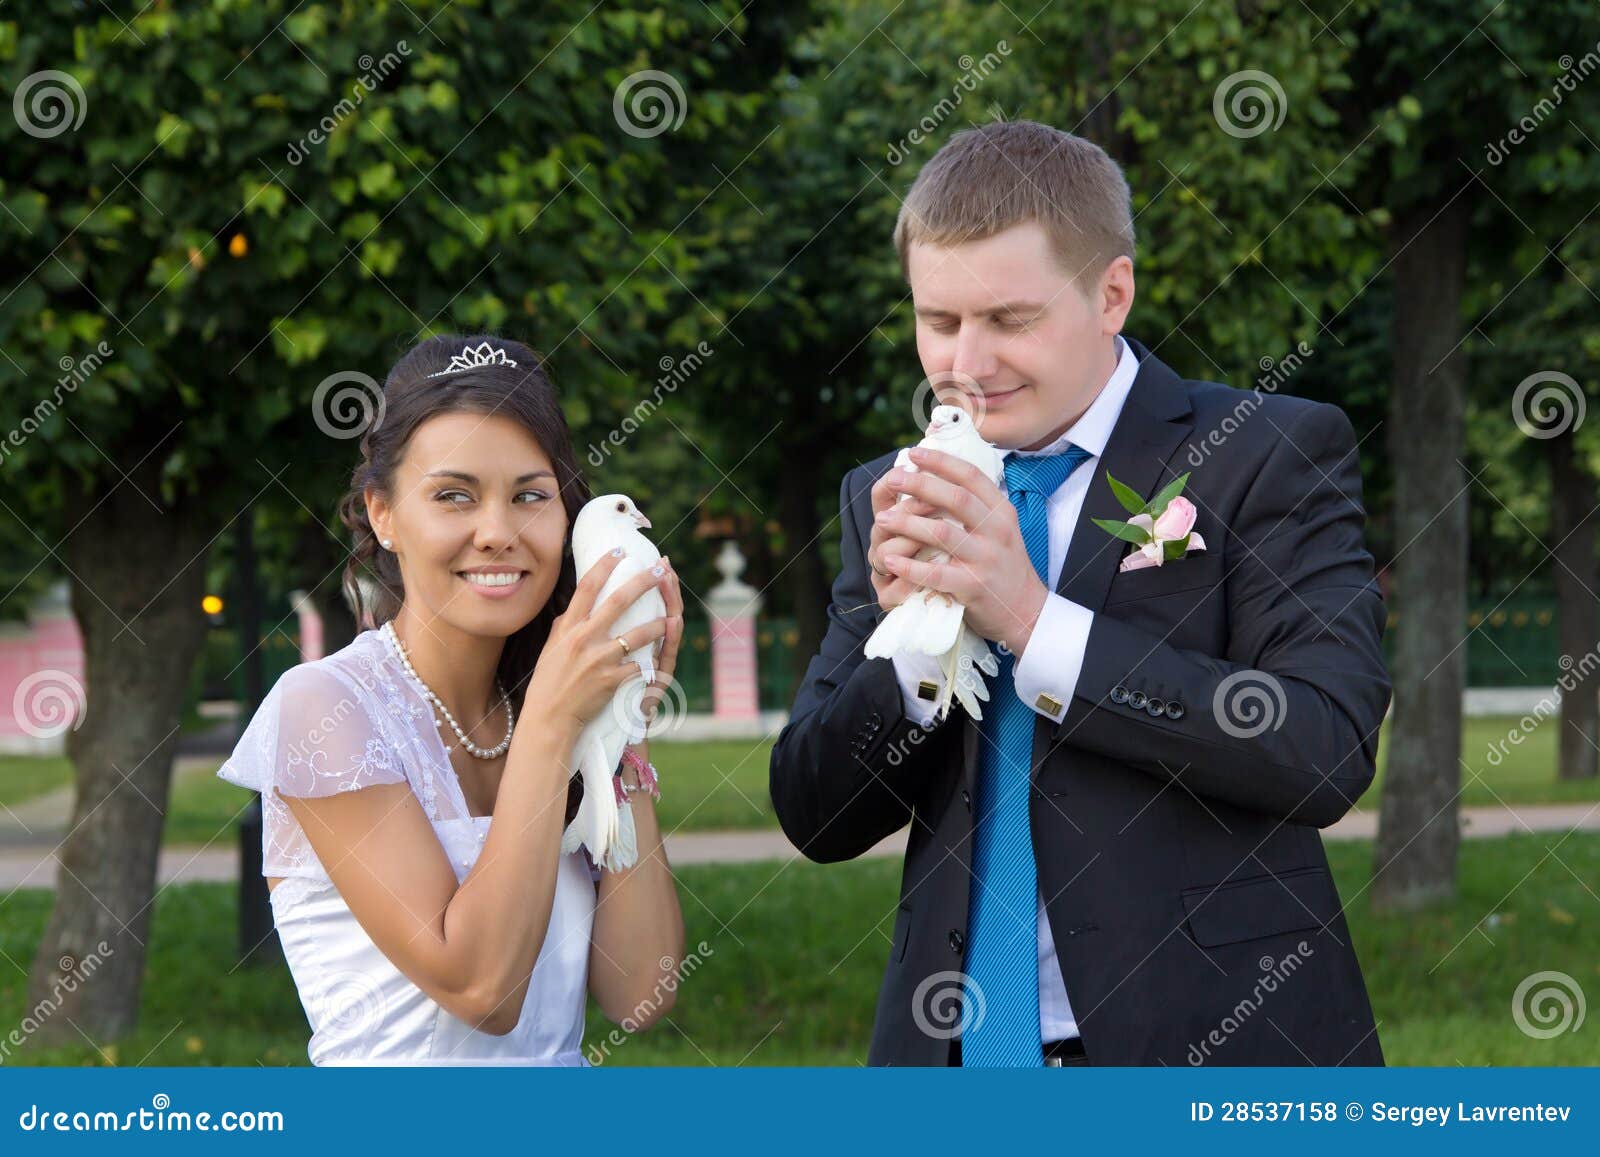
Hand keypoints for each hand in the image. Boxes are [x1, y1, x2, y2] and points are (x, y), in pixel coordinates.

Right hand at [520, 551, 677, 739]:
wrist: (549, 718)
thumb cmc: (548, 683)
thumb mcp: (550, 648)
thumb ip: (564, 626)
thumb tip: (572, 608)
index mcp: (568, 627)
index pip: (587, 587)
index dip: (604, 565)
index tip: (620, 550)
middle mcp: (584, 638)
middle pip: (619, 601)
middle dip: (643, 581)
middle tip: (660, 569)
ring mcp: (599, 659)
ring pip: (638, 634)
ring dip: (658, 625)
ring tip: (671, 618)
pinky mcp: (611, 680)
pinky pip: (638, 665)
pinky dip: (648, 663)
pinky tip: (656, 661)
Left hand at [874, 446, 1048, 654]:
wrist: (1026, 611)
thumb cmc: (1005, 566)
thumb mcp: (1001, 530)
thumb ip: (978, 507)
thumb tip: (942, 476)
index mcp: (1002, 512)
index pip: (972, 476)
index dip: (942, 462)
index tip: (916, 453)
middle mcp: (997, 531)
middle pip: (956, 498)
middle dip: (920, 484)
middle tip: (893, 478)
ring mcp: (986, 559)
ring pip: (942, 533)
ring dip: (908, 523)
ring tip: (883, 519)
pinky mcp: (974, 587)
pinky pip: (936, 574)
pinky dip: (910, 566)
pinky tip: (890, 560)